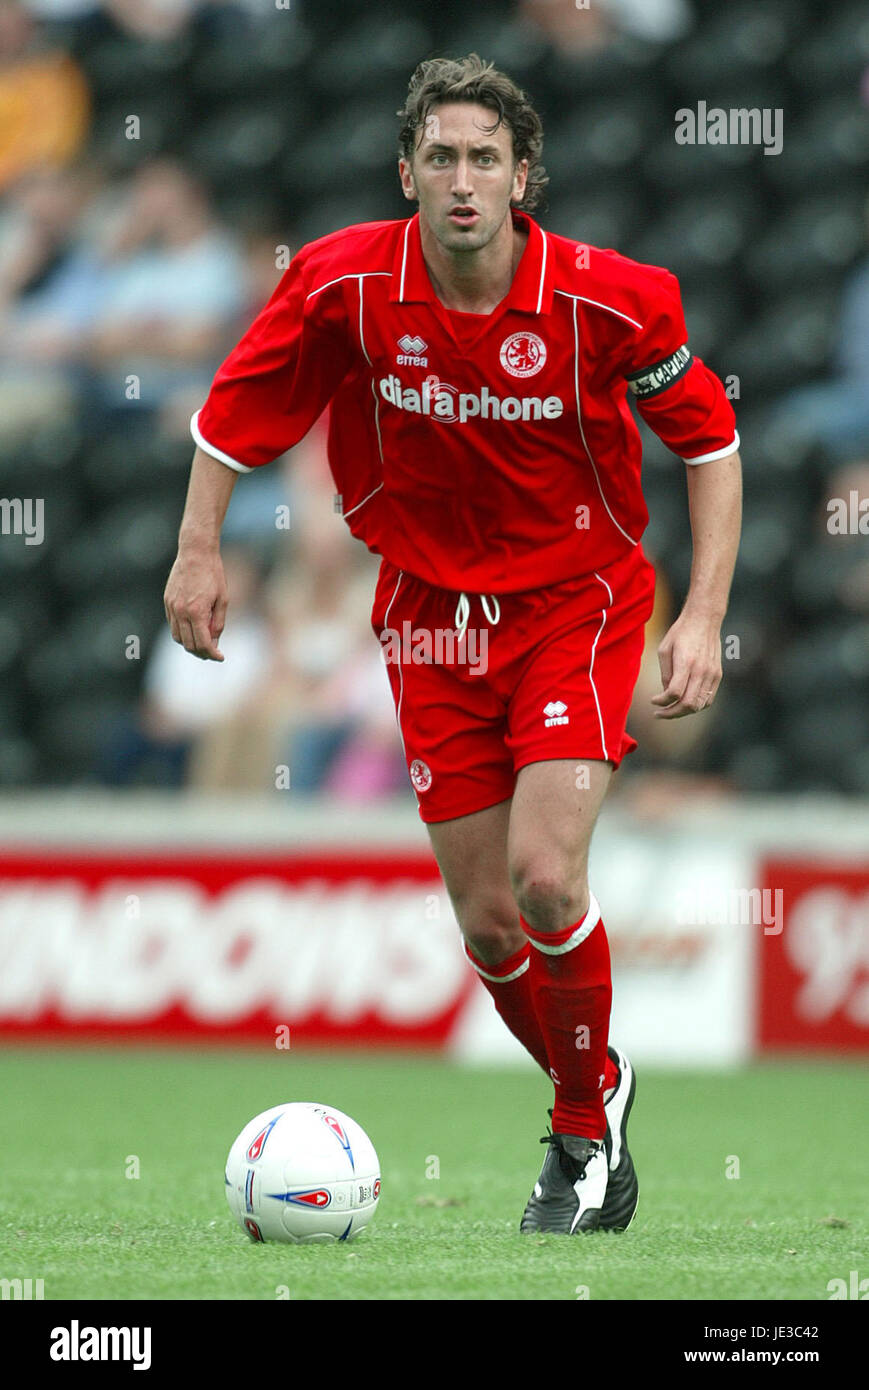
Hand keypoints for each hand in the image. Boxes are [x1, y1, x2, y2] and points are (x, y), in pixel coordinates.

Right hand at [164, 543, 227, 660]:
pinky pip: (173, 625)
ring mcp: (171, 606)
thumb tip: (214, 642)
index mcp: (197, 612)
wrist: (195, 552)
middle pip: (188, 644)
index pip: (202, 643)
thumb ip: (218, 623)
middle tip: (213, 653)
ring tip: (203, 643)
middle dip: (201, 652)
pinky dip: (182, 632)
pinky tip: (193, 629)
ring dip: (190, 644)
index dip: (212, 654)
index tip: (220, 657)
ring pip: (177, 637)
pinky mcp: (167, 601)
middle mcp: (181, 611)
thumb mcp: (223, 599)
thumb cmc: (213, 574)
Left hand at [652, 609, 722, 718]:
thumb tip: (666, 693)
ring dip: (683, 712)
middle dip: (671, 713)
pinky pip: (708, 699)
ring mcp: (712, 674)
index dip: (662, 701)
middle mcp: (701, 670)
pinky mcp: (717, 675)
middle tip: (659, 713)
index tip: (653, 700)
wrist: (704, 619)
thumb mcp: (664, 650)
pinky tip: (684, 704)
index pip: (674, 692)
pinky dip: (696, 706)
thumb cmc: (681, 632)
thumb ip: (665, 674)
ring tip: (670, 710)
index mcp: (686, 662)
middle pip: (688, 704)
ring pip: (699, 705)